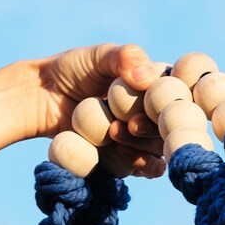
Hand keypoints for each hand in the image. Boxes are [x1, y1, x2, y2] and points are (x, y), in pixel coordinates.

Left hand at [30, 42, 166, 177]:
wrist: (44, 99)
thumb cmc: (73, 70)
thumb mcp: (99, 56)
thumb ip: (124, 58)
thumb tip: (145, 78)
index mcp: (157, 83)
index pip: (180, 92)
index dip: (173, 98)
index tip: (151, 100)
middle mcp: (155, 111)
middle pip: (173, 125)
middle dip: (155, 126)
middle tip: (131, 124)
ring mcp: (144, 138)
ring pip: (161, 148)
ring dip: (143, 145)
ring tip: (114, 132)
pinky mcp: (130, 159)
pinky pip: (147, 168)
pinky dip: (140, 164)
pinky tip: (122, 154)